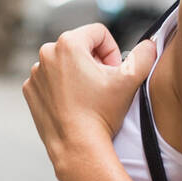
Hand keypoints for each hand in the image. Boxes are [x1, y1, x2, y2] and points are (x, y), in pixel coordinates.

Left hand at [22, 24, 158, 176]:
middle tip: (103, 86)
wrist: (77, 147)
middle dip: (95, 62)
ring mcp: (35, 74)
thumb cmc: (101, 114)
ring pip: (65, 63)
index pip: (99, 33)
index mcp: (68, 44)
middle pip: (80, 47)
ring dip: (78, 74)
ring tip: (89, 97)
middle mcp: (46, 54)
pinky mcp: (31, 91)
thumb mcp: (130, 80)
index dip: (112, 51)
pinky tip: (74, 104)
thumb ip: (144, 55)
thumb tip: (150, 44)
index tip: (113, 73)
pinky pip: (50, 80)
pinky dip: (63, 88)